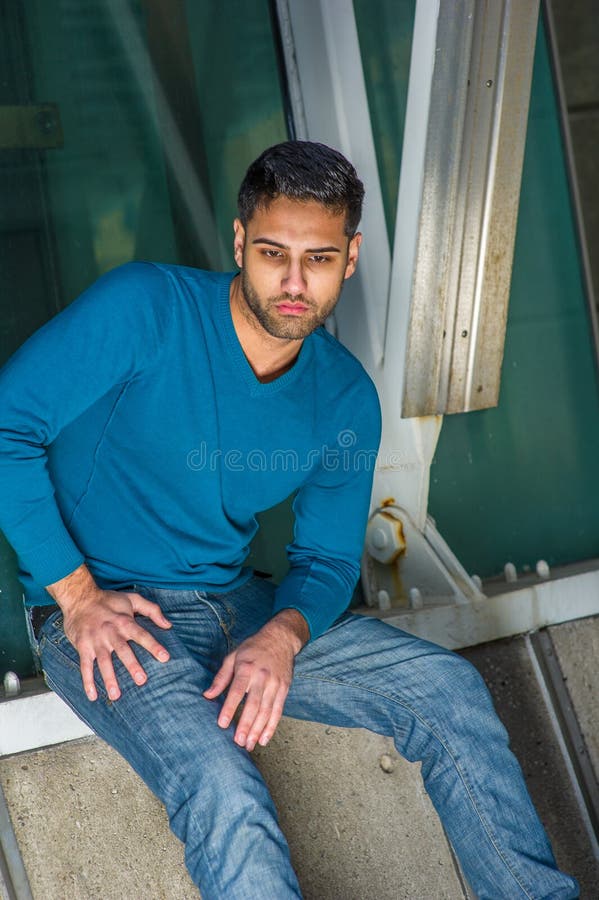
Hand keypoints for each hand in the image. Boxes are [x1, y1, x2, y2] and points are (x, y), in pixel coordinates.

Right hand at [47, 565, 170, 701]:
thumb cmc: (108, 600)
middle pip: (123, 651)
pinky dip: (88, 682)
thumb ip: (152, 610)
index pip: (142, 635)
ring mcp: (96, 641)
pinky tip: (93, 696)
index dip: (153, 646)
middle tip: (142, 681)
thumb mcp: (132, 599)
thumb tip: (168, 625)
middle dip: (132, 665)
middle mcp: (111, 632)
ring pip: (104, 662)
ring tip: (116, 695)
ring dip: (109, 679)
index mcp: (125, 621)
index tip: (165, 658)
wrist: (79, 598)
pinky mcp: (83, 647)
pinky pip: (85, 666)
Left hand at [203, 610, 308, 750]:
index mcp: (247, 668)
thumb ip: (221, 677)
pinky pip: (278, 711)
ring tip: (248, 745)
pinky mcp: (284, 689)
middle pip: (254, 704)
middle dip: (246, 725)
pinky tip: (264, 739)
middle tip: (237, 742)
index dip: (230, 708)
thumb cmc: (253, 648)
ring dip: (258, 730)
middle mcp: (262, 677)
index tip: (222, 724)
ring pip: (267, 710)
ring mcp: (275, 683)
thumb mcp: (233, 656)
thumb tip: (207, 695)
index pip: (237, 691)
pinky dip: (272, 726)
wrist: (280, 638)